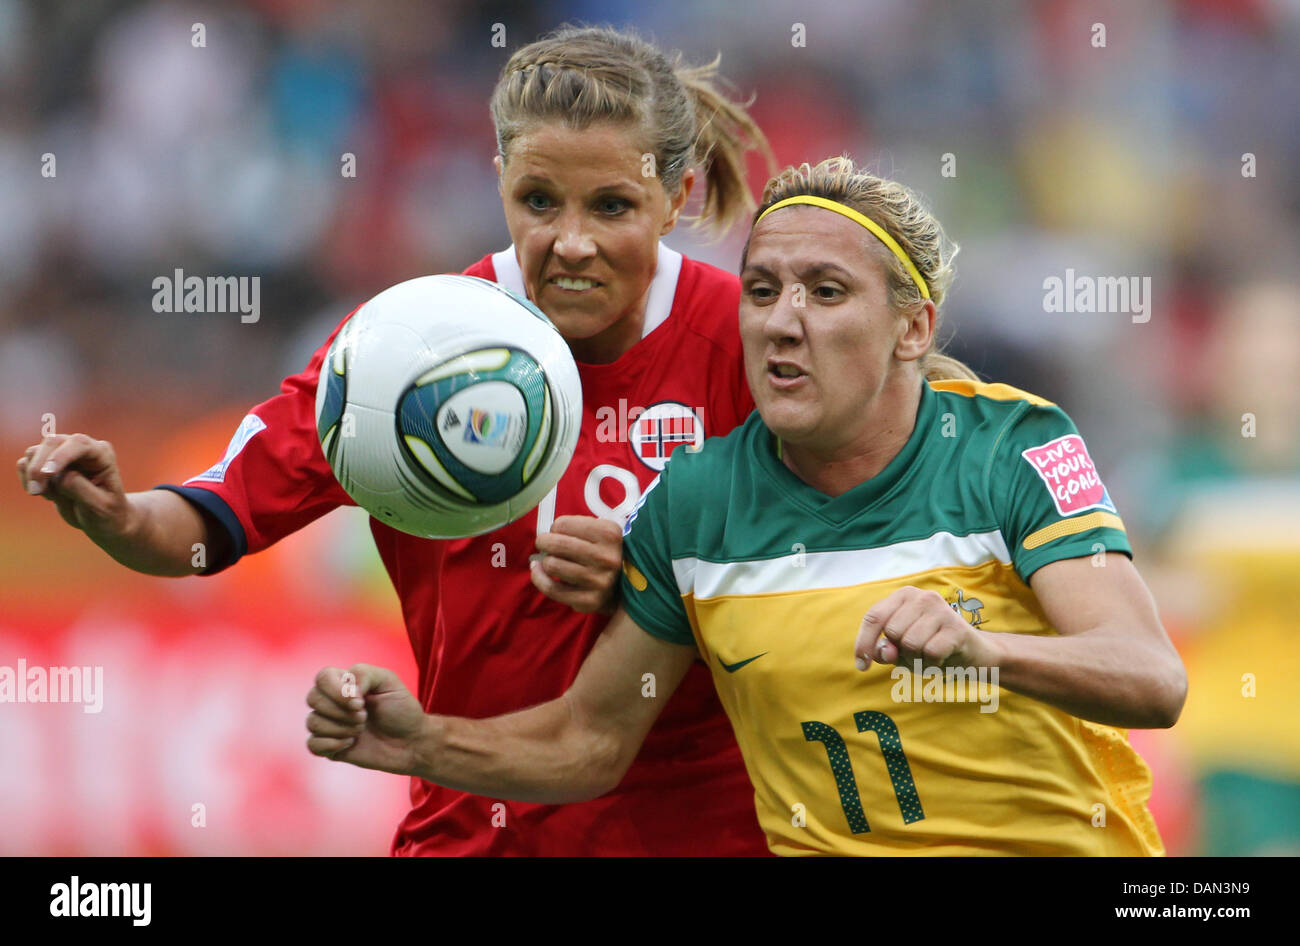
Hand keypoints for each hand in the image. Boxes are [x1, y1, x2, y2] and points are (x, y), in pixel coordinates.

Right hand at [17, 434, 133, 537]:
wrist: (101, 518)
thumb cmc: (106, 511)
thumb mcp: (99, 505)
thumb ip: (79, 488)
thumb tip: (58, 475)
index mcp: (102, 454)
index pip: (79, 443)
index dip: (61, 455)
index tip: (48, 474)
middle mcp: (82, 448)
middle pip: (52, 442)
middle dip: (39, 466)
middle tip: (35, 492)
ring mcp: (62, 453)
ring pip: (34, 452)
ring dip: (34, 476)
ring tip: (52, 497)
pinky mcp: (45, 462)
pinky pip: (25, 464)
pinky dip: (27, 480)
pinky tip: (45, 494)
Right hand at [306, 664, 426, 775]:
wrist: (410, 742)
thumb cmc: (401, 709)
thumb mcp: (388, 681)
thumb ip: (364, 674)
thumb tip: (345, 691)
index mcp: (345, 683)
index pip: (322, 677)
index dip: (336, 690)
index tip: (361, 701)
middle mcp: (333, 702)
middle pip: (313, 698)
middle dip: (341, 711)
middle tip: (364, 717)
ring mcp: (330, 725)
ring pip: (312, 722)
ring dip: (339, 728)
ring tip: (361, 730)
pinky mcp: (330, 747)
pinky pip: (312, 744)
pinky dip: (331, 744)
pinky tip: (351, 743)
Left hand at [530, 515, 623, 614]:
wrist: (627, 586)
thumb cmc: (605, 553)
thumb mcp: (602, 531)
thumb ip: (576, 526)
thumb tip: (547, 536)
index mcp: (609, 534)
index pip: (563, 524)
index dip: (555, 528)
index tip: (559, 533)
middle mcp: (606, 558)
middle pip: (555, 544)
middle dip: (544, 542)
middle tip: (545, 544)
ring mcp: (599, 581)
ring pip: (552, 565)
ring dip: (545, 561)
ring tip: (551, 560)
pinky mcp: (590, 601)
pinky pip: (552, 589)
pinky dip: (539, 578)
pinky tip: (538, 571)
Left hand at [853, 586, 1000, 671]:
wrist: (976, 654)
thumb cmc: (932, 648)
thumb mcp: (902, 649)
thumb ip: (885, 649)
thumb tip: (883, 651)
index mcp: (904, 596)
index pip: (874, 617)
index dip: (864, 643)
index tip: (862, 666)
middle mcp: (922, 597)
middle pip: (892, 633)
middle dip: (900, 652)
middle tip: (917, 653)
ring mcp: (941, 610)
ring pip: (910, 644)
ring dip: (918, 659)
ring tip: (930, 655)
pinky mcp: (956, 627)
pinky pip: (930, 653)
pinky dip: (933, 663)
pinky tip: (943, 657)